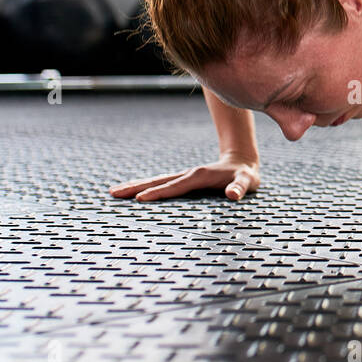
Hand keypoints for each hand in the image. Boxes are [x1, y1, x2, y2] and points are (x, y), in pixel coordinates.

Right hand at [109, 153, 260, 201]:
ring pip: (155, 181)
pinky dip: (144, 188)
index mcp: (199, 176)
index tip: (139, 199)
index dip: (158, 193)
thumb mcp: (247, 181)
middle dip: (136, 187)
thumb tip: (233, 195)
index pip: (175, 186)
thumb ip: (240, 187)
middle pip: (157, 181)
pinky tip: (133, 193)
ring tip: (114, 192)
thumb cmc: (245, 175)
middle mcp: (188, 174)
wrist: (242, 161)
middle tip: (114, 193)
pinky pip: (160, 184)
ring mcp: (184, 176)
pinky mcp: (183, 180)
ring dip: (135, 186)